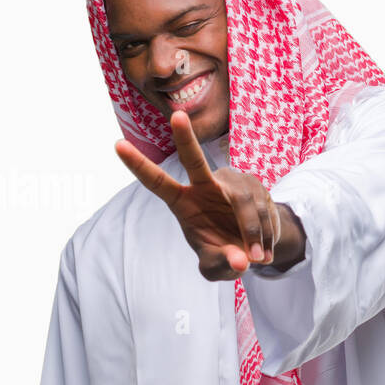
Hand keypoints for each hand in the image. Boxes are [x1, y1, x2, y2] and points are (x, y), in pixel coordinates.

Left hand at [114, 110, 284, 281]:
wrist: (255, 248)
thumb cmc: (224, 253)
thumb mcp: (216, 268)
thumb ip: (222, 265)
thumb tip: (240, 261)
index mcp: (183, 202)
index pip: (157, 182)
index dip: (138, 165)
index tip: (117, 145)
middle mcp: (205, 185)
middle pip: (194, 160)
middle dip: (185, 138)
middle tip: (177, 116)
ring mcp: (232, 182)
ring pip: (244, 203)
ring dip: (254, 233)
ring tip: (257, 258)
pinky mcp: (257, 186)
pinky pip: (264, 209)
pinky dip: (267, 234)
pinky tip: (265, 250)